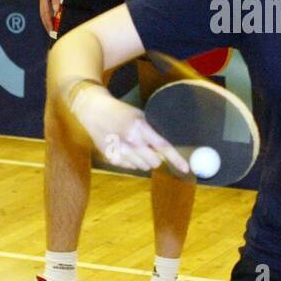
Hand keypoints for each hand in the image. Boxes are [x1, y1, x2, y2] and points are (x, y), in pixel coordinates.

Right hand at [69, 83, 188, 174]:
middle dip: (156, 158)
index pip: (163, 146)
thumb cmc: (121, 112)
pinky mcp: (111, 158)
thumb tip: (166, 150)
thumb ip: (152, 131)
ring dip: (143, 160)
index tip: (186, 168)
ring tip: (133, 146)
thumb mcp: (139, 116)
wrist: (94, 112)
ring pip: (142, 167)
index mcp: (140, 127)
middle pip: (154, 161)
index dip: (176, 159)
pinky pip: (130, 167)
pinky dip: (131, 161)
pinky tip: (123, 148)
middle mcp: (130, 140)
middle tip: (149, 148)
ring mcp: (120, 151)